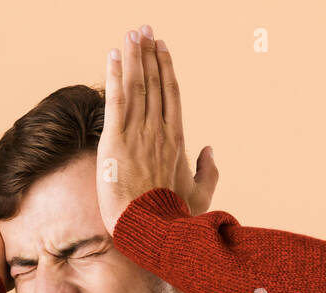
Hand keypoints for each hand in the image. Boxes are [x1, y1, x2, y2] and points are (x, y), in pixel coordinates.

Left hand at [97, 24, 219, 236]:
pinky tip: (114, 56)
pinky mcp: (116, 141)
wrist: (152, 230)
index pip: (171, 95)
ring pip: (137, 85)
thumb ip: (209, 171)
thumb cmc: (174, 217)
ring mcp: (138, 134)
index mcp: (177, 139)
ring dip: (134, 56)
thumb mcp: (199, 196)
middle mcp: (159, 130)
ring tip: (131, 34)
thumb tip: (211, 150)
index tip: (162, 49)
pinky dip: (115, 76)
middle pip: (154, 83)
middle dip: (149, 53)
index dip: (166, 69)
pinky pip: (117, 100)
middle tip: (144, 30)